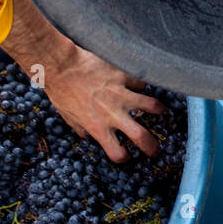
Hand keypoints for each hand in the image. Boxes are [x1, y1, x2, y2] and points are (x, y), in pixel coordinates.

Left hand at [0, 0, 165, 162]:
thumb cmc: (60, 91)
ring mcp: (120, 94)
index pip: (116, 152)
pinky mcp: (123, 76)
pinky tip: (139, 85)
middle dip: (152, 146)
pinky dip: (140, 85)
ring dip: (159, 110)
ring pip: (151, 106)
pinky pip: (139, 82)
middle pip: (141, 136)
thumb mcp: (67, 116)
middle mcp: (112, 114)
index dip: (122, 157)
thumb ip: (80, 128)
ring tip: (162, 111)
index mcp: (97, 127)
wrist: (60, 66)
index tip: (125, 155)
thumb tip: (86, 136)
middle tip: (155, 149)